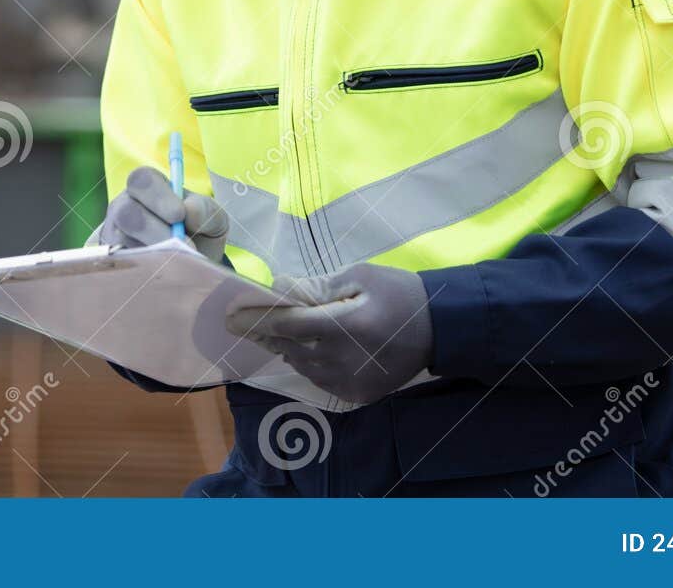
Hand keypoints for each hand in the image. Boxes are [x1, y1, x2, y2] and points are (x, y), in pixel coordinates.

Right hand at [94, 167, 226, 260]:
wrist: (195, 265)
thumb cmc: (200, 231)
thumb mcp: (212, 218)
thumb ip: (204, 210)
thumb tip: (188, 212)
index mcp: (147, 187)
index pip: (141, 179)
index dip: (158, 196)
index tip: (179, 214)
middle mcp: (124, 206)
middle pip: (125, 211)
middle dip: (154, 228)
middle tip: (182, 244)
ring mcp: (115, 235)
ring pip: (122, 241)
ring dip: (153, 252)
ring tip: (178, 261)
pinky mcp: (114, 262)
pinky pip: (122, 265)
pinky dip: (145, 270)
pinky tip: (165, 273)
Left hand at [225, 263, 434, 404]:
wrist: (440, 328)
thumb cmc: (398, 293)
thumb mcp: (360, 276)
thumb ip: (318, 286)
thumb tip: (280, 289)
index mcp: (345, 326)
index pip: (288, 326)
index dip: (258, 320)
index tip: (232, 316)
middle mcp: (344, 360)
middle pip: (291, 348)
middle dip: (269, 335)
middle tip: (247, 323)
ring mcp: (351, 382)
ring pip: (303, 367)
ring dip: (289, 350)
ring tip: (278, 335)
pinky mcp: (358, 395)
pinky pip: (321, 381)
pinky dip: (310, 365)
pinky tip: (310, 350)